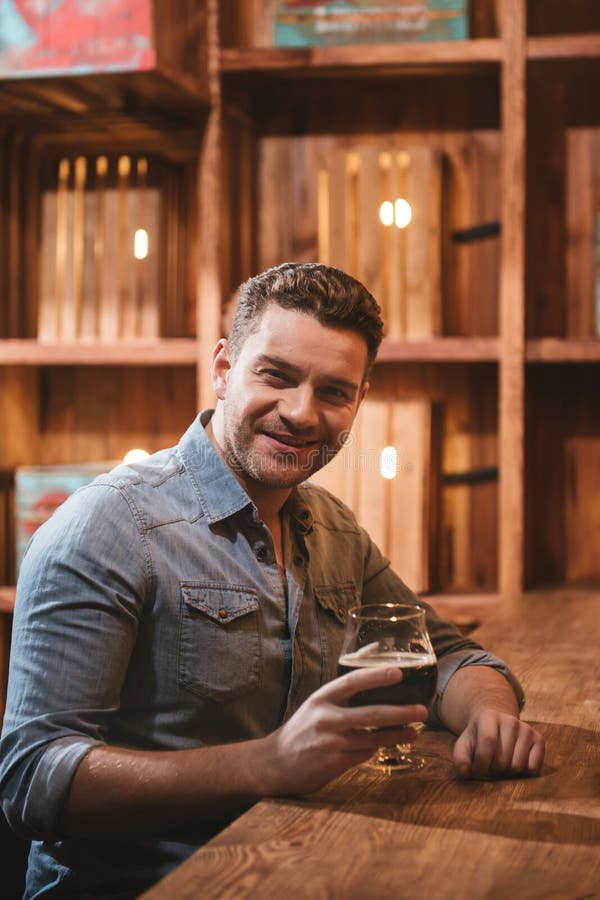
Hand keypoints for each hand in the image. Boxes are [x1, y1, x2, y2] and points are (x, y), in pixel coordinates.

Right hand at [260, 666, 427, 795]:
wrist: (275, 762)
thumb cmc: (305, 726)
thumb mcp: (319, 700)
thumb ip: (347, 682)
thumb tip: (374, 648)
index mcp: (322, 697)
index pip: (352, 682)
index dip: (375, 676)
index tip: (398, 673)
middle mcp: (325, 718)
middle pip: (370, 714)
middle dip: (400, 712)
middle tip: (422, 710)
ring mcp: (330, 742)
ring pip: (372, 738)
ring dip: (397, 735)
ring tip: (415, 732)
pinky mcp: (333, 764)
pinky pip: (363, 755)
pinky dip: (376, 750)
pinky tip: (386, 745)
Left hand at [453, 709, 544, 779]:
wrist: (496, 723)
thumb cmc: (478, 737)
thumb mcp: (464, 744)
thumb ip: (460, 758)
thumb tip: (465, 773)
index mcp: (488, 716)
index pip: (488, 741)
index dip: (481, 763)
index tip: (476, 773)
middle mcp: (510, 720)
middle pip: (503, 759)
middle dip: (493, 770)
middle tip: (489, 767)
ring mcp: (526, 728)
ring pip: (518, 766)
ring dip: (508, 773)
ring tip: (501, 764)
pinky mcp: (539, 738)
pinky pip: (534, 767)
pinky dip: (524, 773)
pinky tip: (515, 763)